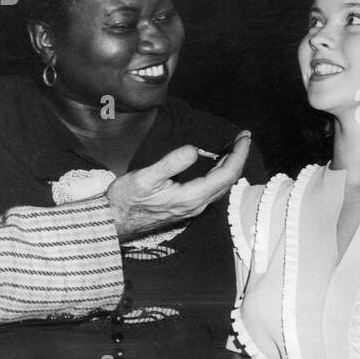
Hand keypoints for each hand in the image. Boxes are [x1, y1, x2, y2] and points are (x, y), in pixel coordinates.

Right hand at [107, 132, 250, 239]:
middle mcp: (197, 205)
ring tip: (235, 147)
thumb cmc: (127, 200)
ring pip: (222, 186)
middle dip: (239, 157)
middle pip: (229, 180)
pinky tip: (218, 163)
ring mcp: (194, 208)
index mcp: (191, 197)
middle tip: (243, 137)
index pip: (226, 174)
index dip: (238, 154)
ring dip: (231, 165)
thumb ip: (171, 163)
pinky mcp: (188, 207)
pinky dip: (221, 173)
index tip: (244, 137)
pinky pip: (213, 189)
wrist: (115, 221)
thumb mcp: (146, 177)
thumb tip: (193, 150)